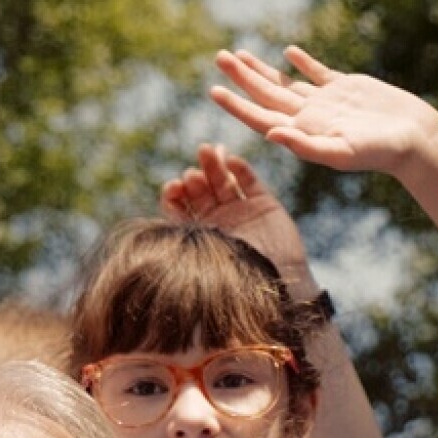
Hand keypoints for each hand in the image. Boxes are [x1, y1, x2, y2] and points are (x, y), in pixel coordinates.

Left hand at [161, 144, 308, 274]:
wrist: (277, 286)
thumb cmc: (235, 280)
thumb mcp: (200, 258)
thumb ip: (182, 235)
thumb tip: (160, 212)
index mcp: (198, 235)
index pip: (179, 207)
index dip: (174, 194)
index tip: (172, 188)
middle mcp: (217, 220)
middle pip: (200, 190)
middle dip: (194, 178)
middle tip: (192, 175)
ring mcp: (241, 211)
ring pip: (223, 181)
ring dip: (213, 165)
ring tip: (206, 150)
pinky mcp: (264, 205)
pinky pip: (250, 182)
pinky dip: (241, 169)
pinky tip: (230, 160)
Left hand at [211, 45, 437, 177]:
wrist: (414, 140)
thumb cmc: (380, 153)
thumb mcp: (340, 153)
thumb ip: (304, 145)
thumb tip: (269, 134)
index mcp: (303, 131)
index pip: (261, 116)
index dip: (236, 105)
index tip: (214, 90)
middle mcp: (310, 116)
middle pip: (267, 94)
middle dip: (242, 77)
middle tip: (219, 58)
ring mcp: (326, 102)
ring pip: (285, 82)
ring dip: (261, 70)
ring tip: (238, 55)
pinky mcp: (346, 88)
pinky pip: (317, 73)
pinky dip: (302, 62)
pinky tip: (288, 53)